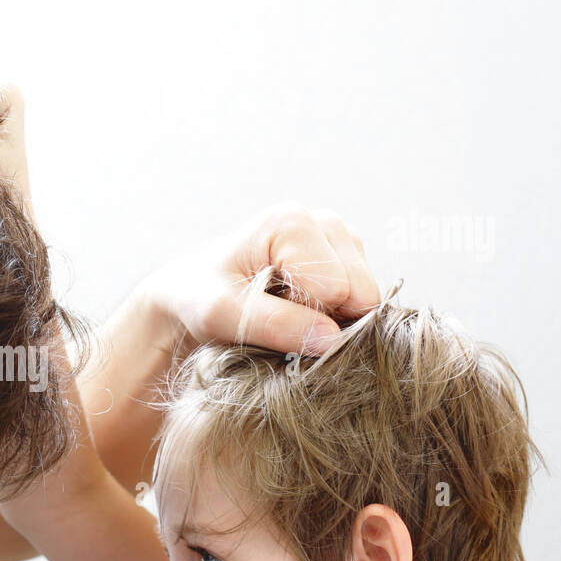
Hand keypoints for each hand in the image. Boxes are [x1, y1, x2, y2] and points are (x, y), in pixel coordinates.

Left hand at [140, 203, 380, 355]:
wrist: (195, 293)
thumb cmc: (202, 298)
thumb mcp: (222, 315)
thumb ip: (274, 324)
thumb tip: (332, 339)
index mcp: (291, 222)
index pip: (334, 289)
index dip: (306, 318)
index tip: (267, 316)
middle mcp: (323, 221)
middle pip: (359, 292)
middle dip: (324, 318)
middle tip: (278, 318)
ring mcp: (340, 239)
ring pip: (365, 298)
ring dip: (329, 317)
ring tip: (286, 311)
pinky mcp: (348, 258)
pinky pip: (362, 300)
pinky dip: (335, 314)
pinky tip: (300, 309)